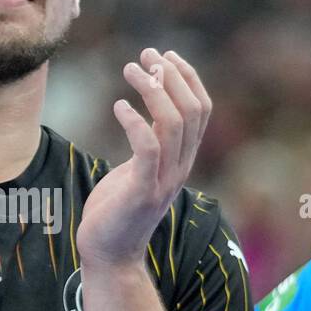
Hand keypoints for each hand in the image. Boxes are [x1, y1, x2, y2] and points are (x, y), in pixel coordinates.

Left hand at [76, 49, 211, 267]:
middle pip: (192, 111)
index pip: (202, 110)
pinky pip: (147, 148)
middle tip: (146, 55)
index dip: (188, 78)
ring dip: (152, 89)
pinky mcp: (141, 192)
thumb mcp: (138, 169)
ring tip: (129, 69)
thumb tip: (147, 109)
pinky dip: (135, 122)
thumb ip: (150, 142)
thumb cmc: (117, 210)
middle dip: (172, 75)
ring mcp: (163, 181)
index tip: (165, 55)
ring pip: (173, 124)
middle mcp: (180, 168)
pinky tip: (118, 106)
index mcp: (183, 160)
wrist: (109, 256)